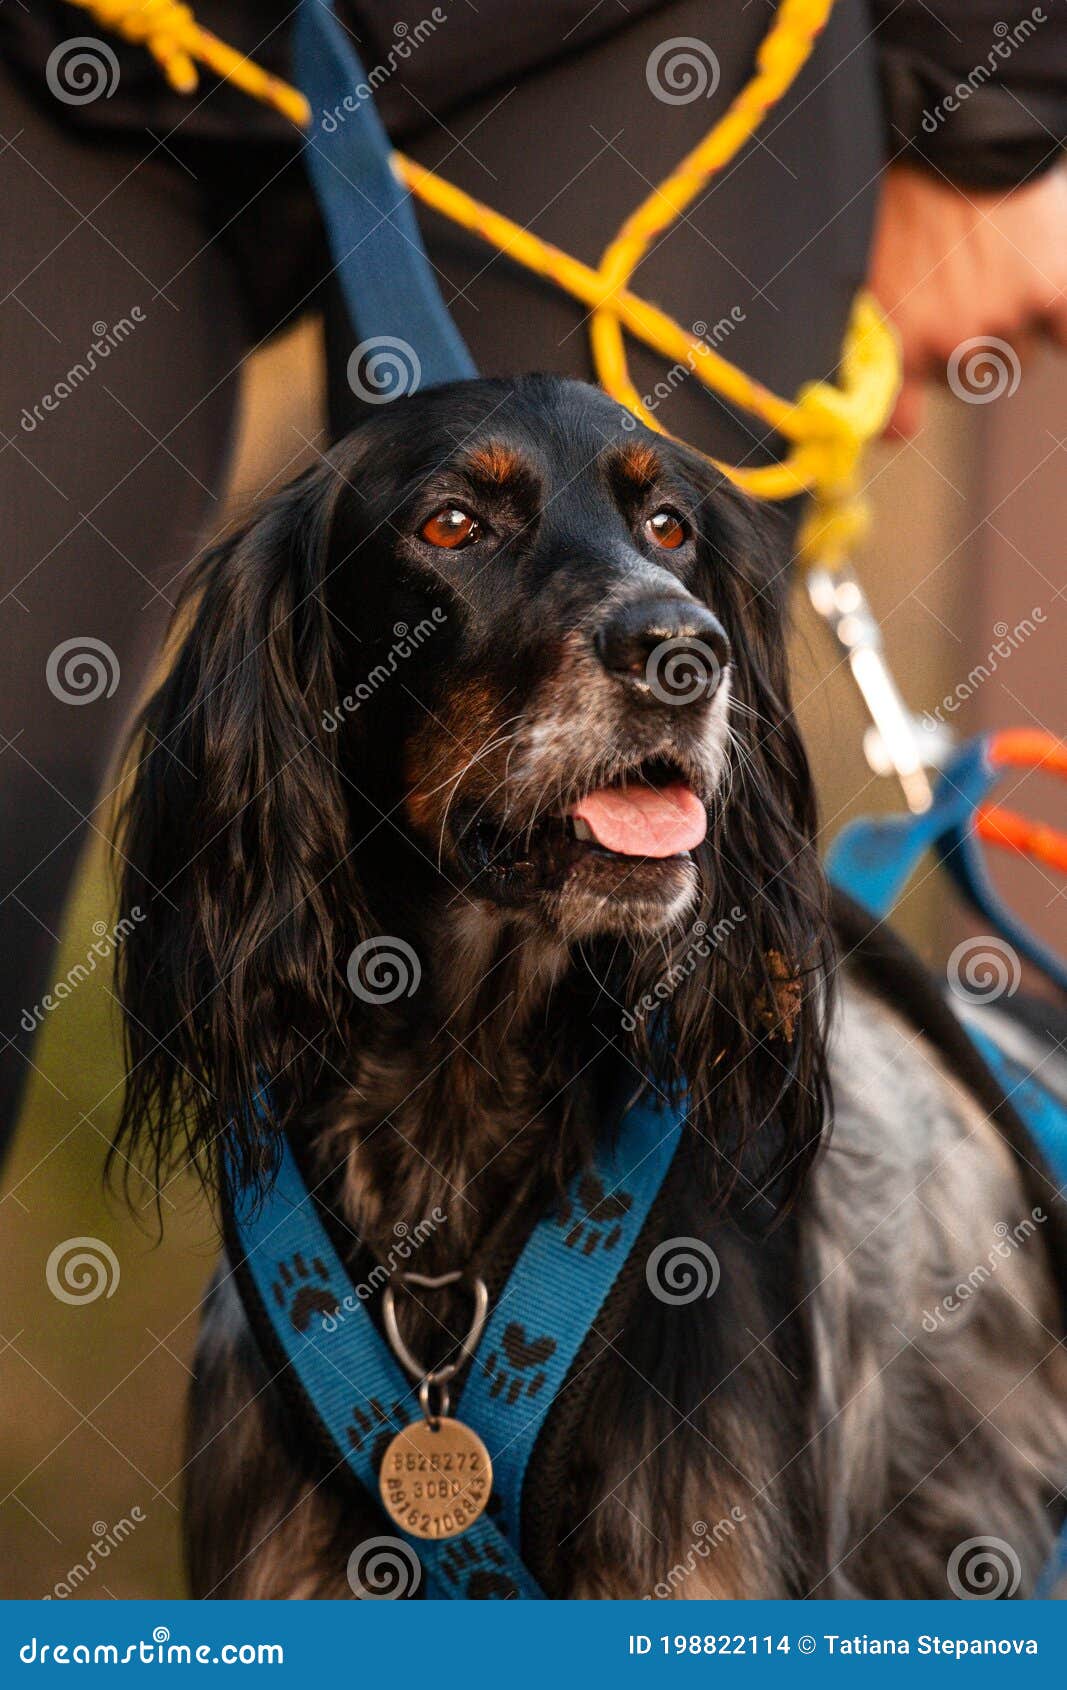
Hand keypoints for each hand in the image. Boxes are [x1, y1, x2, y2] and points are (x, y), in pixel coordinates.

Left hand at [867, 163, 1066, 436]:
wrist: (958, 125)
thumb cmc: (902, 190)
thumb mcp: (862, 269)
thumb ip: (867, 334)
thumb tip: (874, 406)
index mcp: (896, 341)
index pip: (900, 424)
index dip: (906, 414)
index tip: (906, 407)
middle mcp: (949, 343)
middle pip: (970, 382)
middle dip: (970, 349)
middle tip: (966, 292)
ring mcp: (1003, 319)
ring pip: (1020, 360)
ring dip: (1015, 330)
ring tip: (1002, 271)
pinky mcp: (1051, 291)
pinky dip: (1061, 327)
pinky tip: (1048, 294)